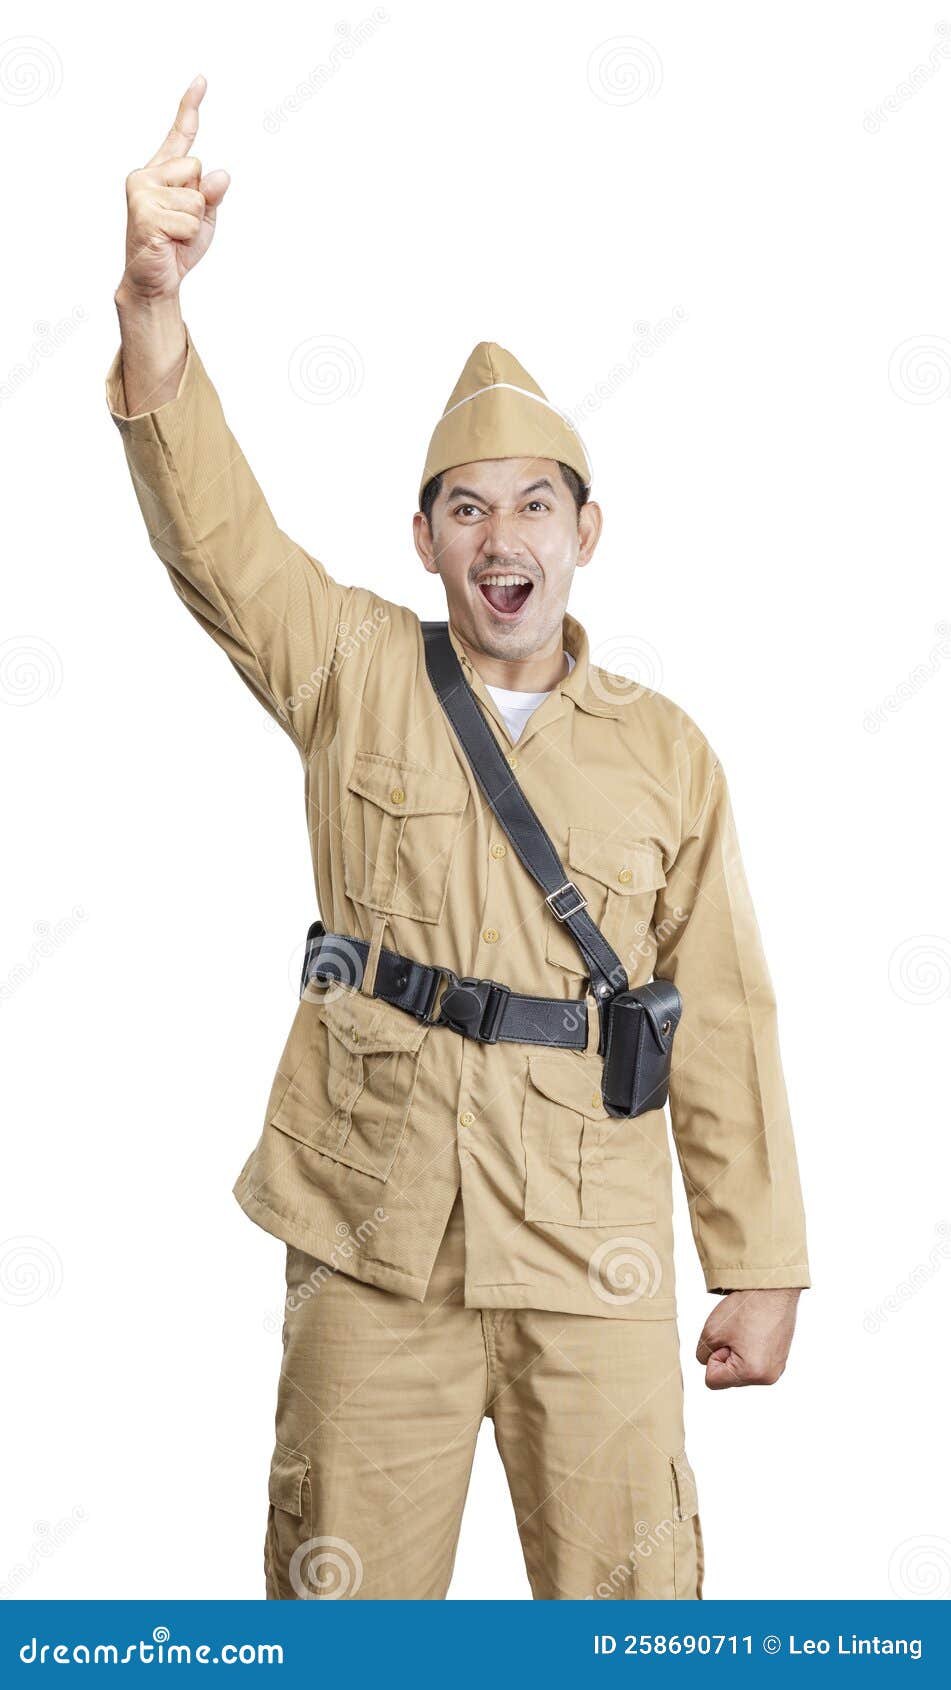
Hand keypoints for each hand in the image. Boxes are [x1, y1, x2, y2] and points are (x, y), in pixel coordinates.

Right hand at [117, 73, 229, 303]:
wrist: (154, 281)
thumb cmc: (176, 247)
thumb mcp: (204, 218)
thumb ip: (212, 195)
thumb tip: (220, 174)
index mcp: (162, 172)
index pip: (181, 136)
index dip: (190, 106)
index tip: (202, 80)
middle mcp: (147, 175)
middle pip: (198, 169)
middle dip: (199, 202)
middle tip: (178, 224)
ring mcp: (142, 191)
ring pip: (196, 197)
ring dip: (193, 223)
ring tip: (172, 234)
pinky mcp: (144, 212)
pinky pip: (190, 219)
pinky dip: (187, 236)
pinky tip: (168, 242)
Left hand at [696, 1288, 800, 1388]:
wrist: (773, 1288)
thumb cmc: (745, 1307)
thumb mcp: (711, 1331)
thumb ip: (703, 1354)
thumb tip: (710, 1364)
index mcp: (752, 1373)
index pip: (712, 1381)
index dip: (712, 1357)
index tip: (725, 1338)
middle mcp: (768, 1377)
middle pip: (728, 1377)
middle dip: (725, 1356)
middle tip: (737, 1333)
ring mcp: (777, 1369)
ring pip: (740, 1371)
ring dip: (737, 1353)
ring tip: (747, 1331)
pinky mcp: (780, 1360)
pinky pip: (754, 1363)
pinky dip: (749, 1350)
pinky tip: (755, 1331)